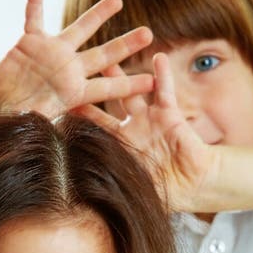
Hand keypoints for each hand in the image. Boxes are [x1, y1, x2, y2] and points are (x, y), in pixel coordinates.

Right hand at [0, 0, 153, 119]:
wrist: (1, 102)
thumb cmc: (21, 119)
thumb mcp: (37, 128)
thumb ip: (50, 132)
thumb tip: (62, 155)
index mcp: (75, 92)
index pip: (108, 90)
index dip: (130, 85)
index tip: (153, 81)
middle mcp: (69, 69)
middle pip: (103, 55)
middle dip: (125, 45)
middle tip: (148, 33)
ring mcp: (52, 52)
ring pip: (79, 29)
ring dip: (97, 14)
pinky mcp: (30, 40)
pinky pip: (33, 16)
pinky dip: (35, 0)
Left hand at [76, 53, 216, 212]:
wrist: (194, 184)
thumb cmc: (164, 189)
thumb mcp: (132, 188)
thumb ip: (109, 184)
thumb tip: (78, 197)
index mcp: (120, 145)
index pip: (94, 128)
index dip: (78, 118)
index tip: (59, 105)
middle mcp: (132, 128)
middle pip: (107, 104)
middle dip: (93, 89)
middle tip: (74, 71)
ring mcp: (150, 119)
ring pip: (132, 91)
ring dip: (122, 74)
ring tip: (109, 55)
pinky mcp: (170, 114)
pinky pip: (165, 91)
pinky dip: (162, 75)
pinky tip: (158, 57)